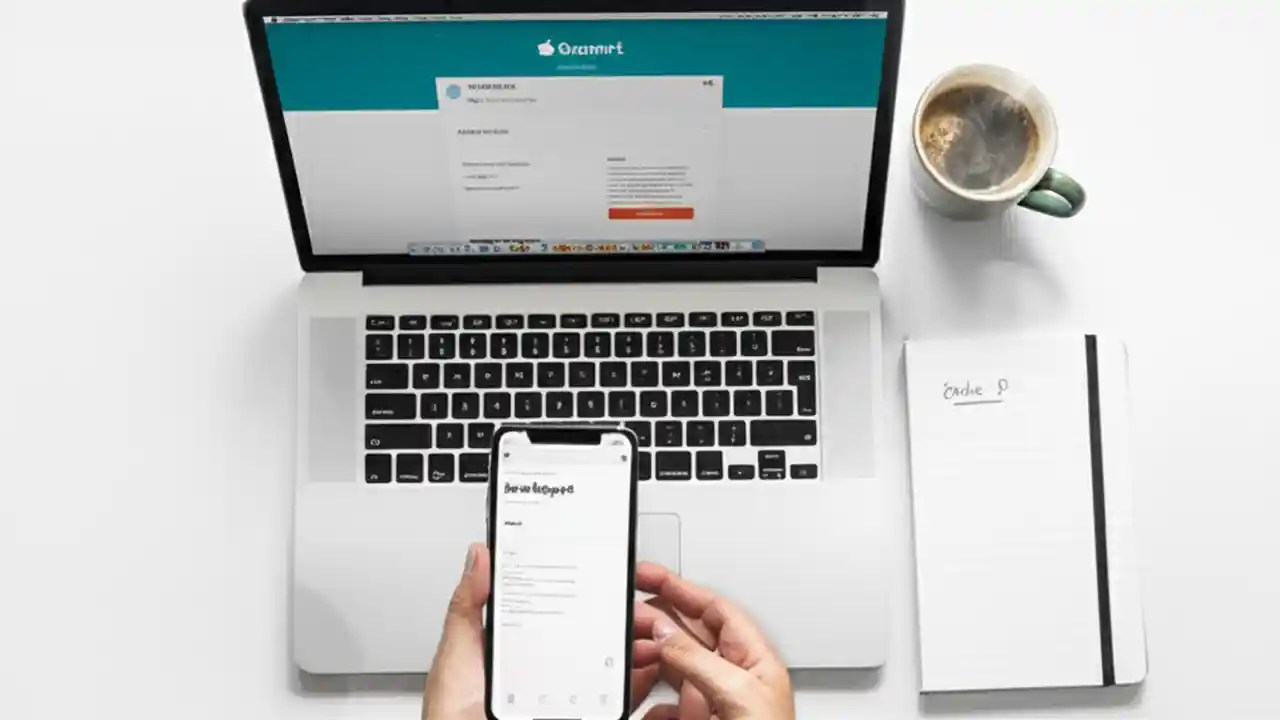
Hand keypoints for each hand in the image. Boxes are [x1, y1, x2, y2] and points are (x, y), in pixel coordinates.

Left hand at [422, 544, 663, 719]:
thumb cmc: (452, 712)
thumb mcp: (458, 649)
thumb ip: (469, 604)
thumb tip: (479, 556)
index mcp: (513, 648)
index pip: (554, 614)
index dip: (583, 598)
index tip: (606, 582)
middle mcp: (539, 669)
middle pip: (587, 638)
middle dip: (617, 623)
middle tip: (636, 611)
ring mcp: (558, 693)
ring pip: (604, 668)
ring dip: (631, 652)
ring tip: (646, 639)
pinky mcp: (573, 710)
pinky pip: (607, 701)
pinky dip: (630, 687)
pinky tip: (641, 674)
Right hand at [632, 563, 794, 719]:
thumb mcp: (737, 692)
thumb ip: (698, 659)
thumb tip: (664, 631)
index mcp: (753, 659)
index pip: (713, 609)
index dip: (680, 586)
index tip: (648, 574)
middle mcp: (732, 676)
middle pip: (688, 633)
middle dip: (656, 620)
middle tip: (629, 612)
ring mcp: (715, 699)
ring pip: (672, 667)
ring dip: (648, 660)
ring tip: (630, 656)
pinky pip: (665, 703)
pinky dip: (649, 702)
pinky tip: (644, 705)